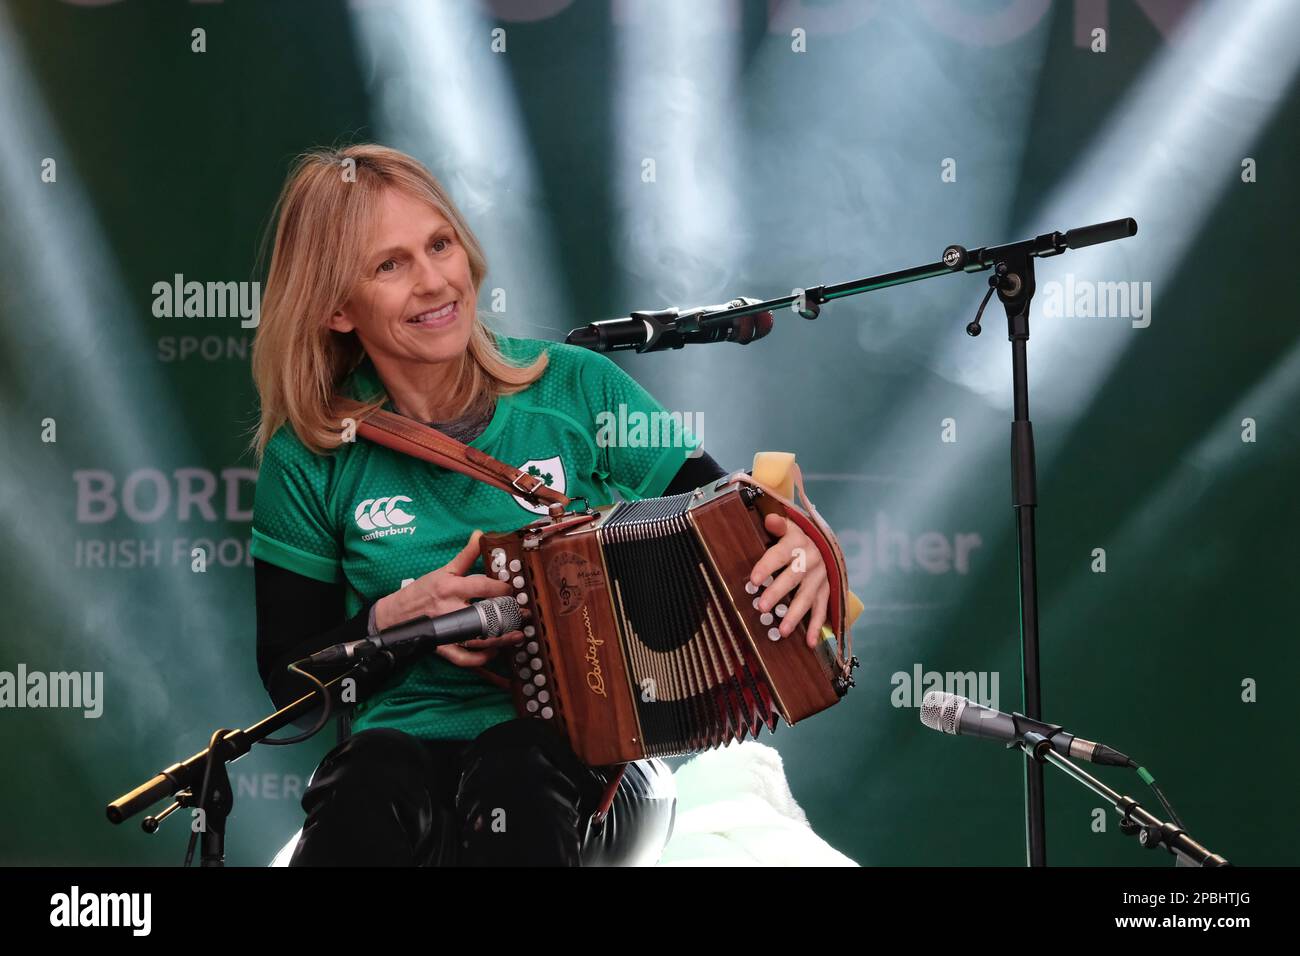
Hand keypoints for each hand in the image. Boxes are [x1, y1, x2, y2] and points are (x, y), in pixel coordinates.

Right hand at [373, 530, 525, 667]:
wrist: (396, 614)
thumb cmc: (422, 591)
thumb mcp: (443, 570)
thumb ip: (465, 555)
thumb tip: (480, 534)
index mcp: (450, 587)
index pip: (481, 586)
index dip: (501, 588)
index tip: (514, 589)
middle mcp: (449, 609)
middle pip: (483, 614)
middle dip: (507, 615)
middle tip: (524, 614)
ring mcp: (446, 630)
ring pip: (477, 638)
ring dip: (500, 639)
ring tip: (517, 635)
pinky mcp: (443, 647)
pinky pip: (464, 658)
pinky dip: (480, 658)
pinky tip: (494, 652)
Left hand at [748, 513, 829, 648]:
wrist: (826, 542)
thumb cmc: (797, 537)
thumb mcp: (789, 526)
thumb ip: (778, 524)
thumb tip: (770, 519)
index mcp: (798, 542)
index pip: (780, 554)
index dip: (767, 565)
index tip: (754, 580)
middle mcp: (812, 560)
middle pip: (793, 578)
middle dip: (777, 593)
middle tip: (761, 607)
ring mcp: (820, 577)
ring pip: (807, 598)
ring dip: (796, 615)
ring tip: (783, 630)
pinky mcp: (827, 590)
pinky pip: (822, 610)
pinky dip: (817, 627)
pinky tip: (810, 643)